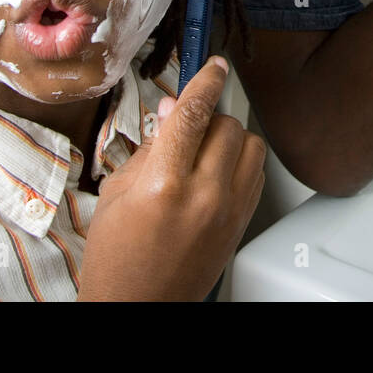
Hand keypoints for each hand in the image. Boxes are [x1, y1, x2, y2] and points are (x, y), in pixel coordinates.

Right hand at [78, 55, 265, 299]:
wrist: (138, 308)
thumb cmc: (116, 257)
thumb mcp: (116, 193)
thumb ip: (150, 146)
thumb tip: (174, 109)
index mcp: (164, 184)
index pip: (195, 113)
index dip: (205, 80)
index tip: (213, 65)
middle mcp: (204, 196)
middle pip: (227, 125)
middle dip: (208, 116)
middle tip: (187, 126)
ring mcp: (229, 211)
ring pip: (250, 145)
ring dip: (229, 138)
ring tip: (202, 151)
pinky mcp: (242, 224)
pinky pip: (257, 173)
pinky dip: (241, 162)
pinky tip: (217, 172)